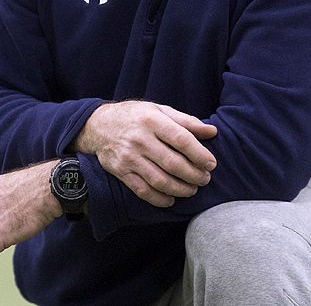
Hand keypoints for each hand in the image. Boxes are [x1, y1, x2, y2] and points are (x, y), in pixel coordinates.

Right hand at [72, 101, 216, 207]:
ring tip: (192, 189)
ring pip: (160, 180)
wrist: (98, 125)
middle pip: (173, 163)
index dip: (200, 154)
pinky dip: (160, 199)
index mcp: (152, 120)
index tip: (211, 164)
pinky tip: (171, 198)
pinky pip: (143, 191)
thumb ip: (186, 121)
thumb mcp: (159, 110)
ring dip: (181, 189)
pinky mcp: (121, 172)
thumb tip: (212, 131)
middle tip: (204, 179)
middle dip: (194, 175)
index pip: (182, 140)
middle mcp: (140, 139)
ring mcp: (129, 157)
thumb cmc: (135, 116)